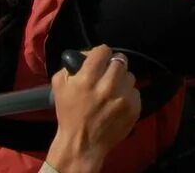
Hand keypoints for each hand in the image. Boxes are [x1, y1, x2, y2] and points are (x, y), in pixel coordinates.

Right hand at [45, 46, 139, 172]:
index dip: (100, 54)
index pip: (103, 50)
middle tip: (106, 75)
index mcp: (88, 78)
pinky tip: (117, 104)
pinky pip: (135, 92)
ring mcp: (123, 97)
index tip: (98, 60)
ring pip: (129, 76)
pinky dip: (127, 95)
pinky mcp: (135, 108)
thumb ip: (71, 66)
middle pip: (120, 60)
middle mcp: (108, 86)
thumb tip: (85, 55)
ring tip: (112, 91)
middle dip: (112, 65)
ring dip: (121, 81)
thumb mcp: (60, 86)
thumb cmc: (69, 114)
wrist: (83, 144)